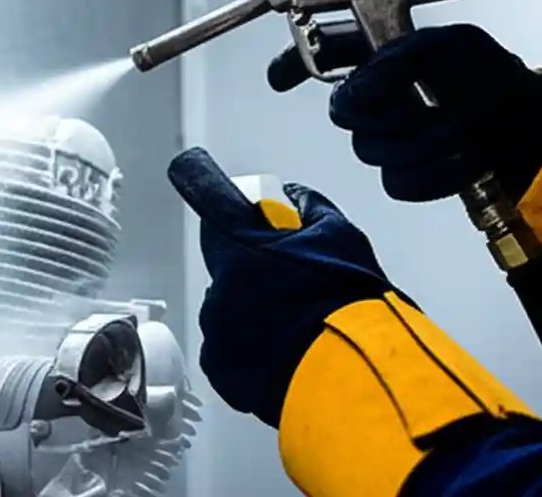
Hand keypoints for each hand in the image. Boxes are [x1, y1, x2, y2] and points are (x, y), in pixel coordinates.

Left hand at [168, 148, 406, 427]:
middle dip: (253, 271)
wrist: (351, 374)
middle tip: (293, 288)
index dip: (201, 179)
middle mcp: (219, 282)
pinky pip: (229, 349)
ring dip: (252, 313)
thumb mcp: (341, 239)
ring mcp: (215, 325)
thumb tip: (294, 198)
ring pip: (228, 309)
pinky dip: (249, 349)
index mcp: (243, 243)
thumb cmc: (348, 307)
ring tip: (296, 328)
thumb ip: (312, 209)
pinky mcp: (218, 364)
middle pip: (227, 264)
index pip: (210, 195)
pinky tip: (283, 354)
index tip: (190, 167)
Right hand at [329, 25, 541, 201]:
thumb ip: (400, 59)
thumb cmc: (495, 77)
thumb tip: (363, 83)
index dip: (361, 107)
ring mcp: (398, 153)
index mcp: (383, 82)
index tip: (393, 99)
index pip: (344, 103)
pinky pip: (402, 186)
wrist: (533, 119)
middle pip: (362, 139)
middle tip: (442, 116)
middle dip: (406, 128)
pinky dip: (437, 175)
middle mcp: (384, 119)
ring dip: (426, 149)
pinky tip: (464, 160)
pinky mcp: (415, 180)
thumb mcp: (452, 45)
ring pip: (382, 164)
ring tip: (463, 136)